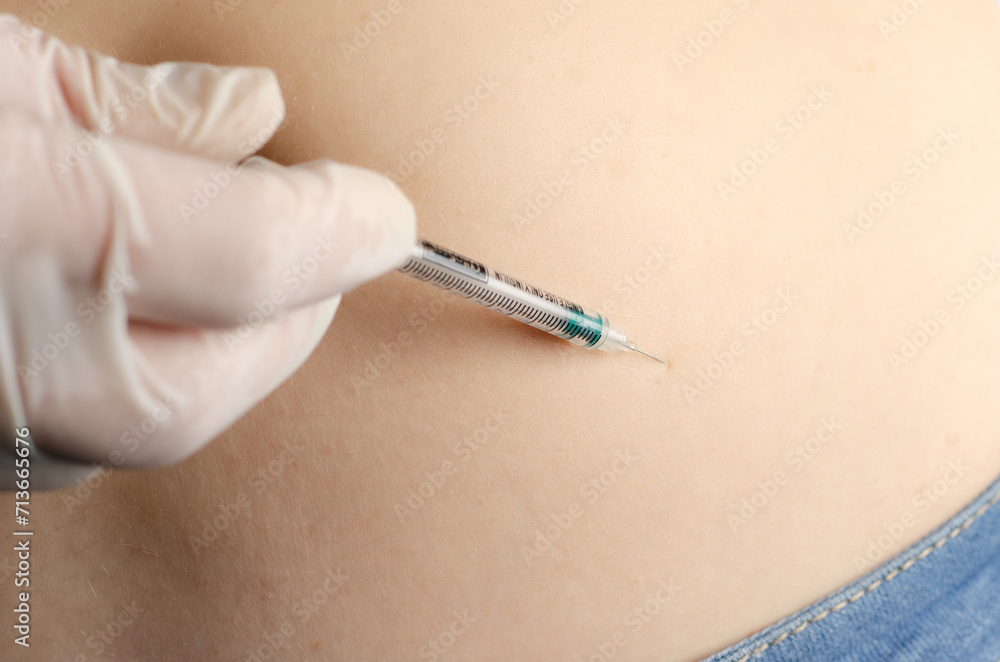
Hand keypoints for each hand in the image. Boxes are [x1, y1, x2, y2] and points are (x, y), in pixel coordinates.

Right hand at [0, 15, 414, 487]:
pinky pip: (70, 446)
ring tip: (214, 273)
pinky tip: (124, 322)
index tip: (381, 213)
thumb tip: (252, 112)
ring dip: (214, 353)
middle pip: (208, 382)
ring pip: (146, 429)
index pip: (257, 253)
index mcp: (32, 223)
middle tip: (301, 240)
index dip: (340, 228)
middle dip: (284, 314)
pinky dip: (125, 382)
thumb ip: (125, 100)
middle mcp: (7, 361)